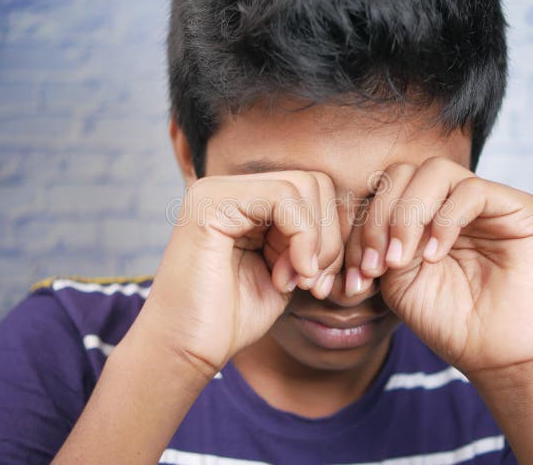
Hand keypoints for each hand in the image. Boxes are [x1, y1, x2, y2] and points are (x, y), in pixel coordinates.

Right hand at [138, 171, 344, 375]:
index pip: (312, 190)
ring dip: (316, 242)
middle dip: (328, 237)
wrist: (185, 350)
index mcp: (244, 201)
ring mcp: (216, 190)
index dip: (329, 234)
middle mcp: (227, 187)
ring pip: (303, 186)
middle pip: (313, 182)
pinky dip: (302, 238)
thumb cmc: (232, 317)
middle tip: (310, 283)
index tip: (316, 281)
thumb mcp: (286, 270)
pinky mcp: (210, 202)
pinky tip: (287, 277)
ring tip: (296, 282)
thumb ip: (309, 238)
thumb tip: (348, 212)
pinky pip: (283, 197)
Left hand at [346, 157, 532, 377]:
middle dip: (381, 217)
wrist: (495, 356)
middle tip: (380, 264)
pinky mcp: (521, 209)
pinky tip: (435, 256)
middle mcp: (455, 199)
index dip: (365, 223)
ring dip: (408, 215)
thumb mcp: (396, 277)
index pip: (386, 188)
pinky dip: (445, 221)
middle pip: (405, 172)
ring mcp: (489, 201)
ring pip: (436, 172)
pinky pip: (472, 190)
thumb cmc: (446, 319)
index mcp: (426, 211)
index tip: (360, 272)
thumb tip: (360, 208)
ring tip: (402, 260)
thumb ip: (380, 237)